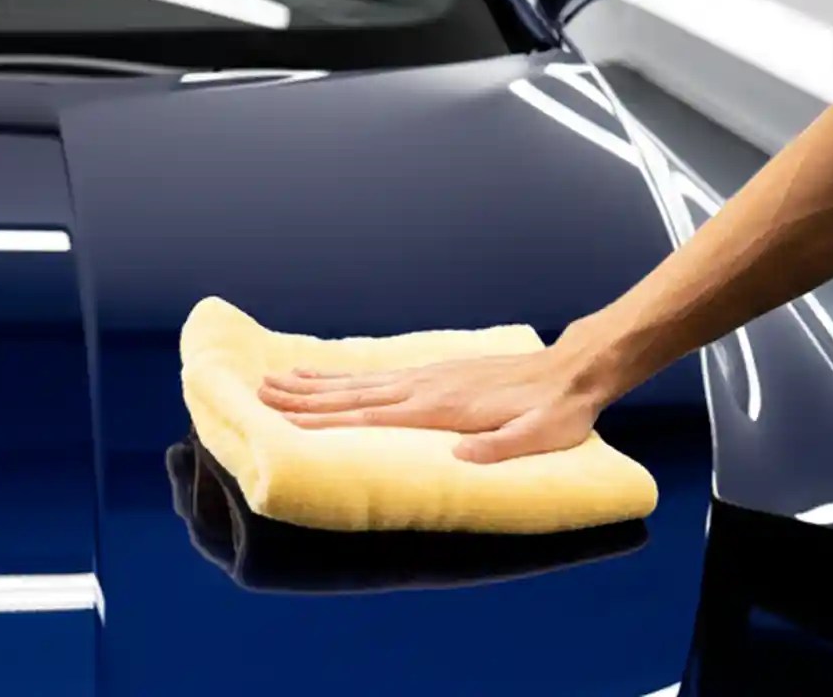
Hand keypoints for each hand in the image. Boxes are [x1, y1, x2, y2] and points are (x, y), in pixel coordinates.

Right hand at [257, 332, 622, 463]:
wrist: (572, 371)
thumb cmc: (556, 412)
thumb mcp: (538, 438)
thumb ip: (500, 450)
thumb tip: (459, 462)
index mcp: (442, 408)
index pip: (373, 416)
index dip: (329, 420)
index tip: (287, 421)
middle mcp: (426, 387)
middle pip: (354, 394)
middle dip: (305, 396)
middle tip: (260, 392)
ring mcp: (429, 377)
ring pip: (361, 381)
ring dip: (318, 382)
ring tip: (278, 379)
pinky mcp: (436, 373)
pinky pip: (381, 375)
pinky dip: (349, 375)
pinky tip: (333, 376)